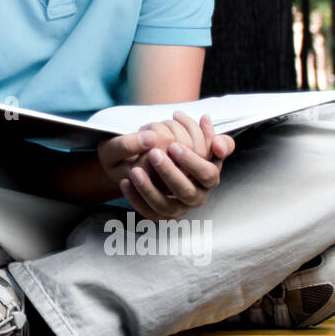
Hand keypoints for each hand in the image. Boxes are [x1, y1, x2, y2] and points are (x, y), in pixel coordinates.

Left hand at [99, 112, 235, 221]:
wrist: (159, 166)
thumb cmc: (181, 151)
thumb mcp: (197, 142)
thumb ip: (205, 132)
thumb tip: (206, 120)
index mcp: (209, 179)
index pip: (208, 174)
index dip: (192, 161)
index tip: (173, 145)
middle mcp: (197, 197)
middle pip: (187, 191)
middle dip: (170, 173)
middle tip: (153, 154)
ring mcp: (178, 209)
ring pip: (165, 205)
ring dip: (149, 189)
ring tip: (134, 171)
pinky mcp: (160, 215)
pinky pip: (147, 211)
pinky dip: (135, 198)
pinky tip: (125, 182)